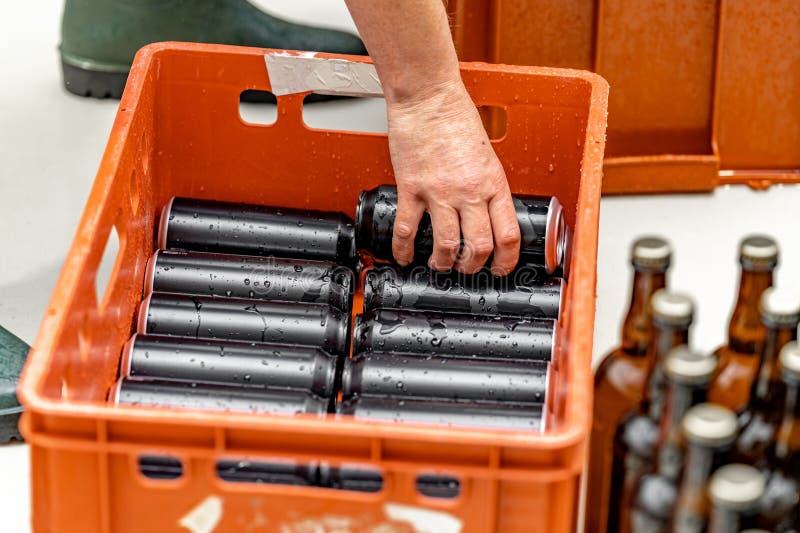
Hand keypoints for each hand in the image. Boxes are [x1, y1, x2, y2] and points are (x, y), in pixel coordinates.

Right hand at [386, 81, 520, 274]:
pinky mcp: (412, 189)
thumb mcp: (487, 156)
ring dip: (443, 262)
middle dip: (473, 266)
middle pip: (479, 246)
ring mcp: (439, 192)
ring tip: (439, 264)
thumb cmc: (456, 118)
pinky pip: (408, 230)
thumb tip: (487, 214)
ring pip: (446, 245)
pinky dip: (405, 249)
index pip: (508, 234)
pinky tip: (404, 256)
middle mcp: (470, 191)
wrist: (428, 97)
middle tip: (466, 268)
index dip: (506, 260)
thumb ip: (488, 186)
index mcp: (494, 183)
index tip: (499, 268)